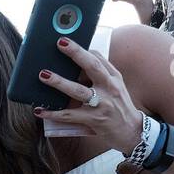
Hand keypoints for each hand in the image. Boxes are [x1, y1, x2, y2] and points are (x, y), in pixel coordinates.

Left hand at [32, 37, 144, 153]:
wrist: (133, 132)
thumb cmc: (119, 107)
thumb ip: (101, 75)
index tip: (65, 41)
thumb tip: (79, 64)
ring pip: (78, 90)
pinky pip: (70, 115)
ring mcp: (102, 104)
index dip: (82, 49)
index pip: (98, 58)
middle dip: (76, 54)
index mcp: (113, 78)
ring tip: (43, 75)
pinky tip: (40, 110)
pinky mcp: (94, 120)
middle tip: (60, 44)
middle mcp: (109, 88)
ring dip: (59, 82)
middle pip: (92, 67)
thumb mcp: (115, 88)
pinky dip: (54, 113)